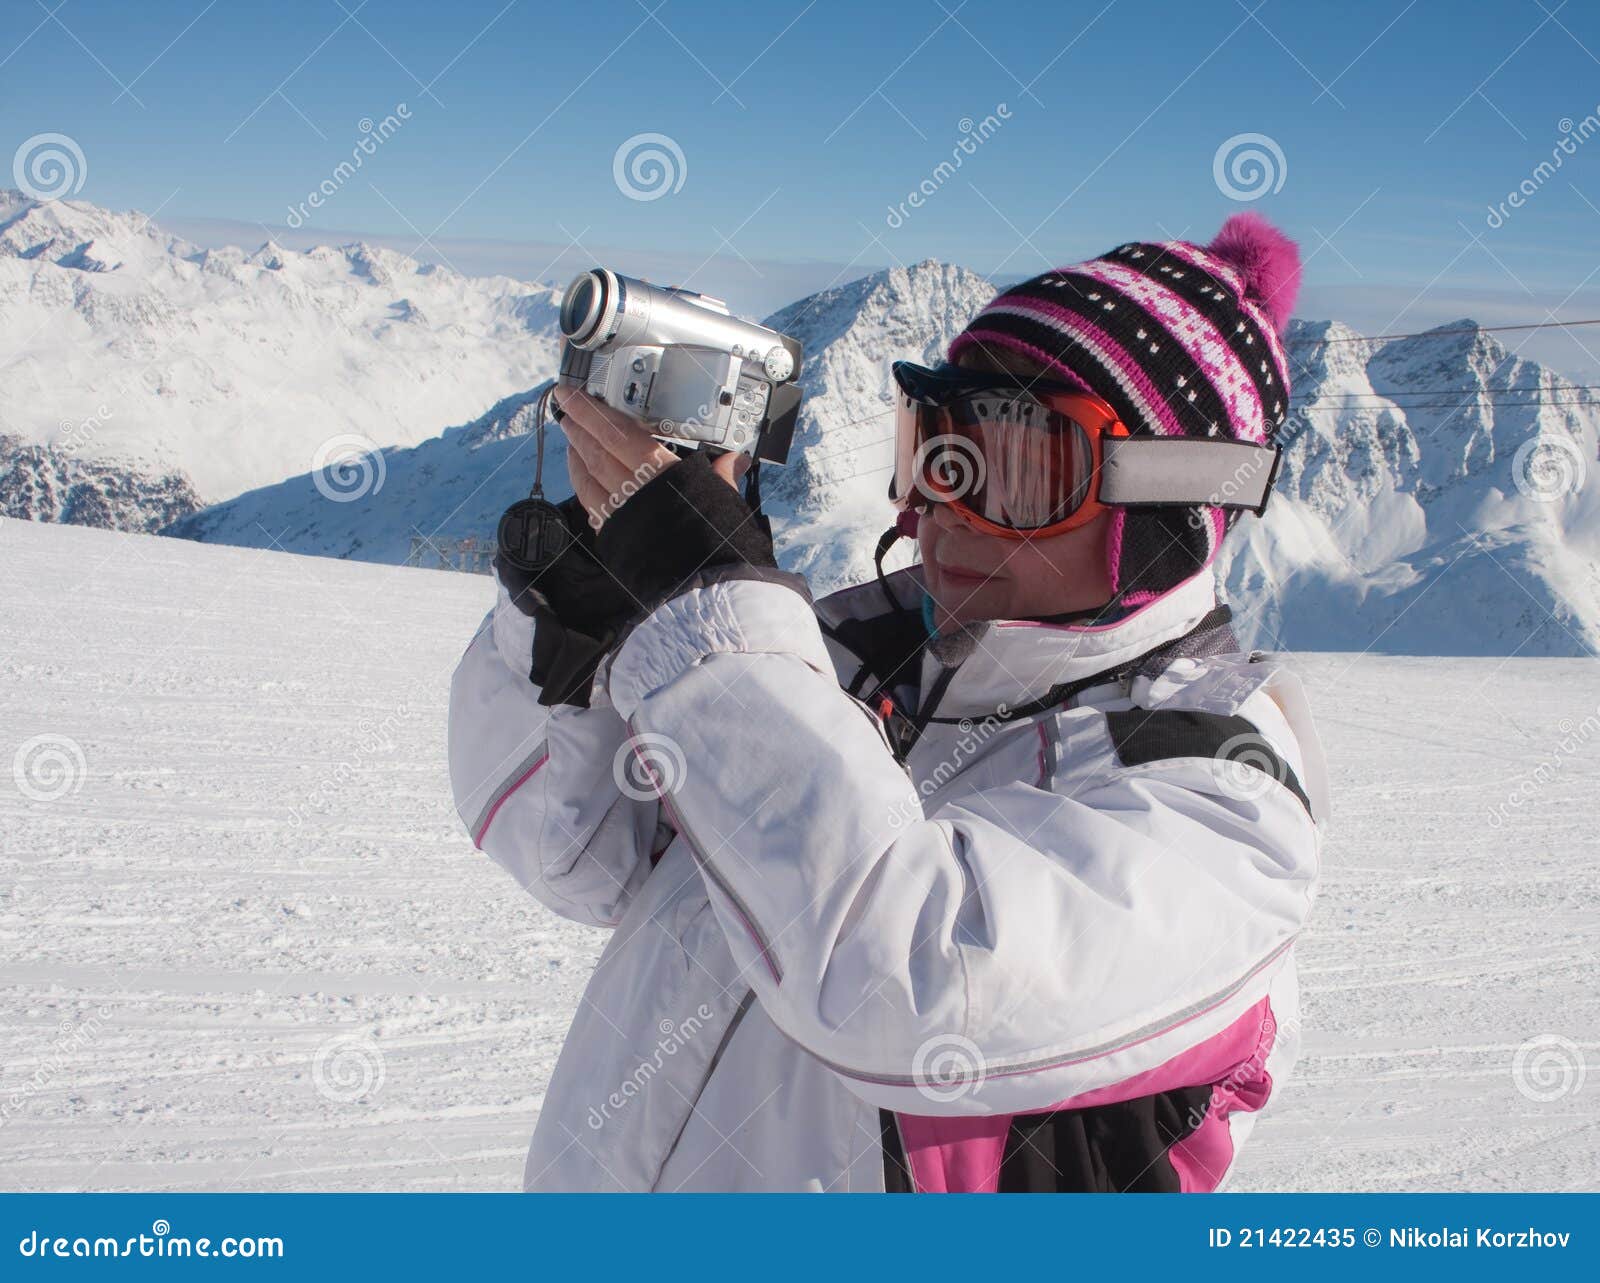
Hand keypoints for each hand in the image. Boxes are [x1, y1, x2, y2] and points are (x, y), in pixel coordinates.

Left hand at [554, 386, 748, 528]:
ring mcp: (622, 517)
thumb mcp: (726, 501)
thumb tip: (731, 461)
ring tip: (571, 441)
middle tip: (566, 411)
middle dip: (578, 429)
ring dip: (576, 457)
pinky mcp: (618, 539)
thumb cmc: (721, 544)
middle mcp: (636, 492)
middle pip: (596, 452)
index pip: (617, 434)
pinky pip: (593, 507)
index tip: (573, 396)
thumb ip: (722, 477)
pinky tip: (584, 482)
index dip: (591, 412)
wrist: (709, 590)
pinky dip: (585, 489)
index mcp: (662, 474)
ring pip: (588, 480)